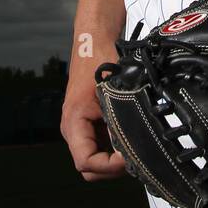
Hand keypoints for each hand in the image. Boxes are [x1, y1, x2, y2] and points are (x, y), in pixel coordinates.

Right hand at [61, 47, 126, 181]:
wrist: (95, 39)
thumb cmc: (99, 59)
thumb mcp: (112, 94)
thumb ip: (118, 125)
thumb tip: (131, 151)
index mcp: (73, 123)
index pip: (86, 162)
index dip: (110, 166)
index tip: (129, 157)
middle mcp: (73, 129)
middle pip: (89, 168)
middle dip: (112, 168)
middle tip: (134, 156)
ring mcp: (81, 127)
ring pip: (96, 159)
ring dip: (115, 159)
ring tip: (135, 146)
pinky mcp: (90, 123)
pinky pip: (101, 146)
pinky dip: (116, 148)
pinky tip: (131, 137)